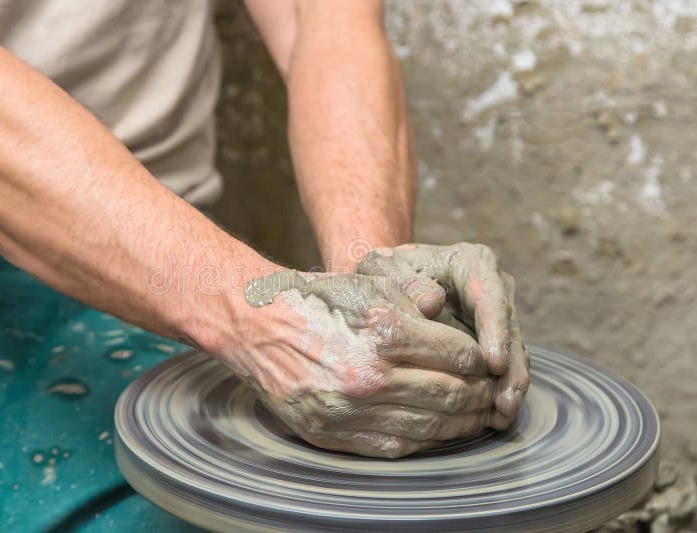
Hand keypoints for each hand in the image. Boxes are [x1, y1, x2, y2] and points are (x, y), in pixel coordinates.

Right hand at [232, 270, 499, 457]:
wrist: (259, 326)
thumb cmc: (320, 301)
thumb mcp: (372, 285)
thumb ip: (420, 299)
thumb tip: (458, 319)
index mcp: (386, 334)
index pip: (459, 356)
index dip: (483, 362)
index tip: (490, 364)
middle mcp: (372, 376)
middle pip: (451, 395)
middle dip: (480, 396)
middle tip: (492, 394)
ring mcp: (352, 411)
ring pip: (428, 427)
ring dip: (461, 424)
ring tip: (475, 418)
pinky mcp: (334, 433)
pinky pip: (395, 446)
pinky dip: (425, 442)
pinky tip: (438, 432)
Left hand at [356, 243, 529, 421]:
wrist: (387, 282)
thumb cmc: (384, 274)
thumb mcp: (384, 271)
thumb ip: (403, 282)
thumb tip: (433, 303)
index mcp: (471, 262)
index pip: (490, 295)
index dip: (495, 331)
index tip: (493, 362)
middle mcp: (492, 285)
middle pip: (509, 328)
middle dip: (510, 367)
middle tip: (504, 401)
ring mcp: (496, 313)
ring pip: (513, 350)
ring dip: (510, 384)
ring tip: (502, 415)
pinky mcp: (493, 338)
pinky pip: (504, 364)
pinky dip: (500, 390)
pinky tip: (495, 417)